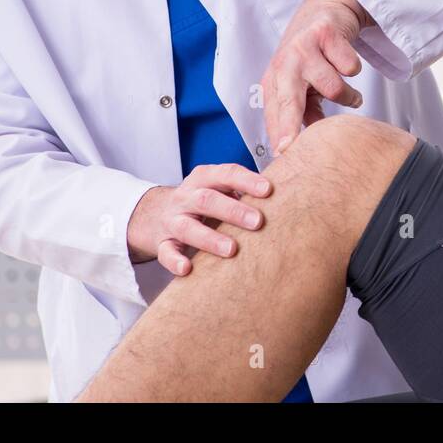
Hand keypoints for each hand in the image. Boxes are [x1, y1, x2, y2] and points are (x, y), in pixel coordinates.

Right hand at [127, 163, 272, 275]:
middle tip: (258, 221)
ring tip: (232, 250)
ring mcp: (173, 220)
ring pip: (189, 228)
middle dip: (233, 210)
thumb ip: (245, 188)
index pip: (226, 174)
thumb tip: (290, 189)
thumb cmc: (201, 201)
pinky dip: (175, 261)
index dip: (246, 181)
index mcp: (204, 178)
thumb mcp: (218, 187)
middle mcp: (187, 197)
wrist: (153, 214)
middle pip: (208, 200)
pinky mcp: (162, 243)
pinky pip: (166, 252)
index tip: (268, 190)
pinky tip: (187, 268)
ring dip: (210, 238)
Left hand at [263, 0, 370, 154]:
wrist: (326, 10)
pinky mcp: (325, 34)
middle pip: (289, 101)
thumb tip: (312, 143)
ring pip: (332, 87)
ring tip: (349, 92)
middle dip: (290, 125)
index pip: (275, 113)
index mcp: (276, 80)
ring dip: (348, 95)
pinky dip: (354, 69)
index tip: (282, 155)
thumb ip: (307, 112)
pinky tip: (346, 61)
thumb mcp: (303, 84)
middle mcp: (286, 64)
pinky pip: (350, 67)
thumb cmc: (311, 53)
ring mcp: (304, 48)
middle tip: (291, 146)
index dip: (278, 134)